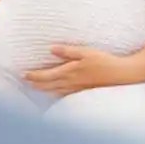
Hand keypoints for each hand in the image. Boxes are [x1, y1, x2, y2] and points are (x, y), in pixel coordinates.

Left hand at [23, 46, 141, 95]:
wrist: (120, 75)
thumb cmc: (104, 61)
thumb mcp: (86, 51)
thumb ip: (68, 51)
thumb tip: (51, 49)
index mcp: (70, 71)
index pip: (47, 76)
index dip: (34, 76)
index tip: (24, 74)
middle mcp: (71, 82)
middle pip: (48, 85)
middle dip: (35, 84)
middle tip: (25, 81)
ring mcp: (77, 88)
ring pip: (55, 91)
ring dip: (43, 89)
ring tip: (35, 87)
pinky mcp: (83, 91)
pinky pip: (64, 94)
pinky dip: (55, 93)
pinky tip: (54, 92)